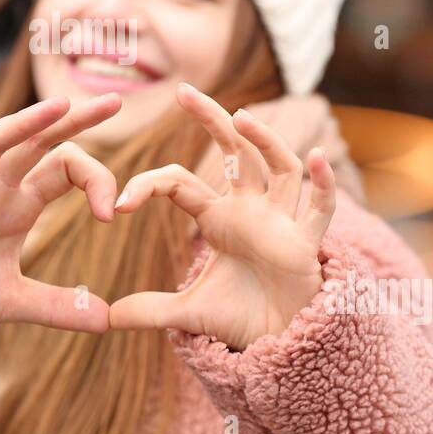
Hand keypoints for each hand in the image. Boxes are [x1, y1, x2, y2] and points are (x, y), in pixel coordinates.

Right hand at [0, 94, 121, 341]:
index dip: (96, 180)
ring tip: (55, 106)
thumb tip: (108, 320)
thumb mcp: (8, 302)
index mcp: (14, 205)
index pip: (62, 169)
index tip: (115, 212)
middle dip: (70, 121)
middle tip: (112, 102)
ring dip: (20, 127)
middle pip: (32, 144)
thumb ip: (55, 307)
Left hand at [108, 83, 336, 350]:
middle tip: (184, 91)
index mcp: (218, 218)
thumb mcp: (187, 314)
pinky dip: (324, 183)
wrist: (279, 342)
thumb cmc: (240, 317)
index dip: (149, 186)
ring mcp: (281, 222)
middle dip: (212, 120)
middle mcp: (251, 209)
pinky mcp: (306, 244)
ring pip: (279, 167)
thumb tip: (108, 317)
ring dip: (264, 140)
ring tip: (241, 117)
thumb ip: (150, 310)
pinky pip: (321, 208)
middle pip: (235, 152)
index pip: (179, 183)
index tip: (118, 203)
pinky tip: (317, 158)